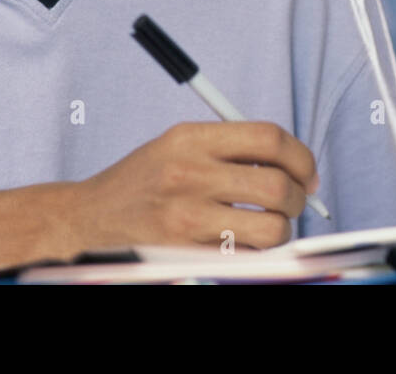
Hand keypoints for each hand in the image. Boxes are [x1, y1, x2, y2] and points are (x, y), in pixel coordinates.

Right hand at [72, 121, 320, 250]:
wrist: (89, 216)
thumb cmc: (143, 180)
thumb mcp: (179, 144)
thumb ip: (230, 146)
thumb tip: (293, 164)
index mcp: (192, 138)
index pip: (269, 138)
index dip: (300, 156)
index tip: (306, 172)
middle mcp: (190, 173)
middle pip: (276, 184)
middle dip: (299, 197)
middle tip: (295, 202)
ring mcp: (187, 217)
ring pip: (270, 228)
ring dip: (282, 230)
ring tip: (270, 226)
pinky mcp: (184, 253)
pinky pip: (245, 257)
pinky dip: (257, 253)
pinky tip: (246, 244)